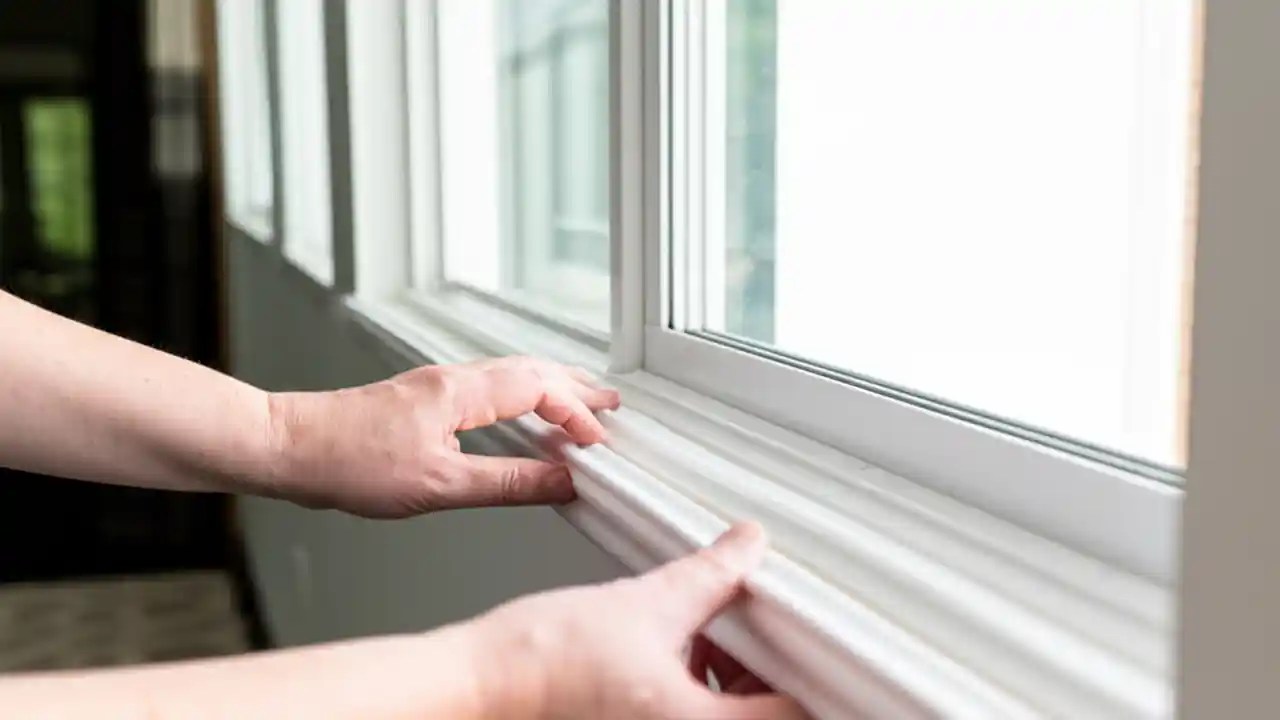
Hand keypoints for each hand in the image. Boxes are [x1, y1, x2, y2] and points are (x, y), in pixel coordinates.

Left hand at [265, 356, 619, 516]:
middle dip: (575, 387)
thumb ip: (508, 484)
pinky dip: (520, 396)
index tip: (598, 442)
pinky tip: (518, 416)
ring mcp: (435, 387)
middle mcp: (452, 380)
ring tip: (578, 405)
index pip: (541, 389)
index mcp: (462, 392)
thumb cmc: (349, 462)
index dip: (577, 412)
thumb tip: (561, 483)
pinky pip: (488, 387)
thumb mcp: (440, 485)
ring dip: (550, 388)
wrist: (287, 448)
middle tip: (611, 404)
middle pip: (532, 370)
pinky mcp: (421, 400)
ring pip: (509, 375)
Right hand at [469, 523, 808, 718]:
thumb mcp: (645, 605)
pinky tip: (675, 657)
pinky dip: (696, 696)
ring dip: (730, 685)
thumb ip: (709, 577)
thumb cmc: (542, 665)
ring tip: (706, 638)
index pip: (794, 714)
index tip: (800, 643)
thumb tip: (746, 548)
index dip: (804, 674)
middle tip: (748, 632)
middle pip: (763, 717)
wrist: (479, 687)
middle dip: (761, 674)